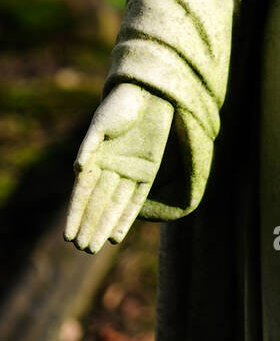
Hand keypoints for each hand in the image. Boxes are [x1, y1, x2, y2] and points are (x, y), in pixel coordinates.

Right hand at [64, 84, 173, 253]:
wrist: (148, 92)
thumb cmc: (119, 105)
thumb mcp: (101, 123)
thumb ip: (90, 146)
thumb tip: (77, 169)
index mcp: (95, 158)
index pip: (82, 192)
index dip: (75, 214)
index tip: (68, 235)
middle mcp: (111, 168)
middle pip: (98, 203)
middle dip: (90, 225)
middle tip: (83, 248)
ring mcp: (130, 170)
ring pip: (115, 204)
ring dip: (105, 225)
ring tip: (95, 247)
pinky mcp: (148, 170)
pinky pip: (136, 198)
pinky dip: (127, 216)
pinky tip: (117, 234)